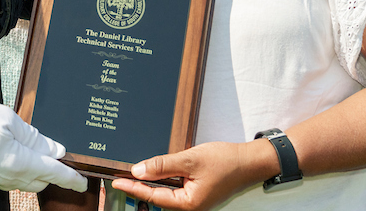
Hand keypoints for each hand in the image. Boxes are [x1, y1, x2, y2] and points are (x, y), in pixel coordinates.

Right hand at [0, 97, 86, 192]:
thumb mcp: (11, 121)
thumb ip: (36, 137)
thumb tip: (55, 149)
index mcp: (21, 162)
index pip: (55, 173)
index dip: (72, 178)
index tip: (83, 182)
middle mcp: (11, 176)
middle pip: (43, 180)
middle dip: (54, 171)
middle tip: (59, 155)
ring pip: (28, 181)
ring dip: (38, 170)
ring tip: (39, 151)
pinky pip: (14, 178)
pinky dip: (24, 169)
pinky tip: (20, 153)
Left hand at [110, 142, 256, 210]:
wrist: (249, 160)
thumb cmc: (225, 161)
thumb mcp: (190, 159)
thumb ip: (163, 166)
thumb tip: (138, 171)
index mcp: (189, 204)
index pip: (154, 196)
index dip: (133, 187)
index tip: (116, 182)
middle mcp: (191, 207)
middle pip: (158, 198)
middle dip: (139, 187)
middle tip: (119, 178)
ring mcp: (194, 201)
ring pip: (166, 193)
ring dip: (151, 183)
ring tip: (132, 174)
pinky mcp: (196, 193)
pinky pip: (174, 189)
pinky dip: (163, 180)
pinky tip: (154, 172)